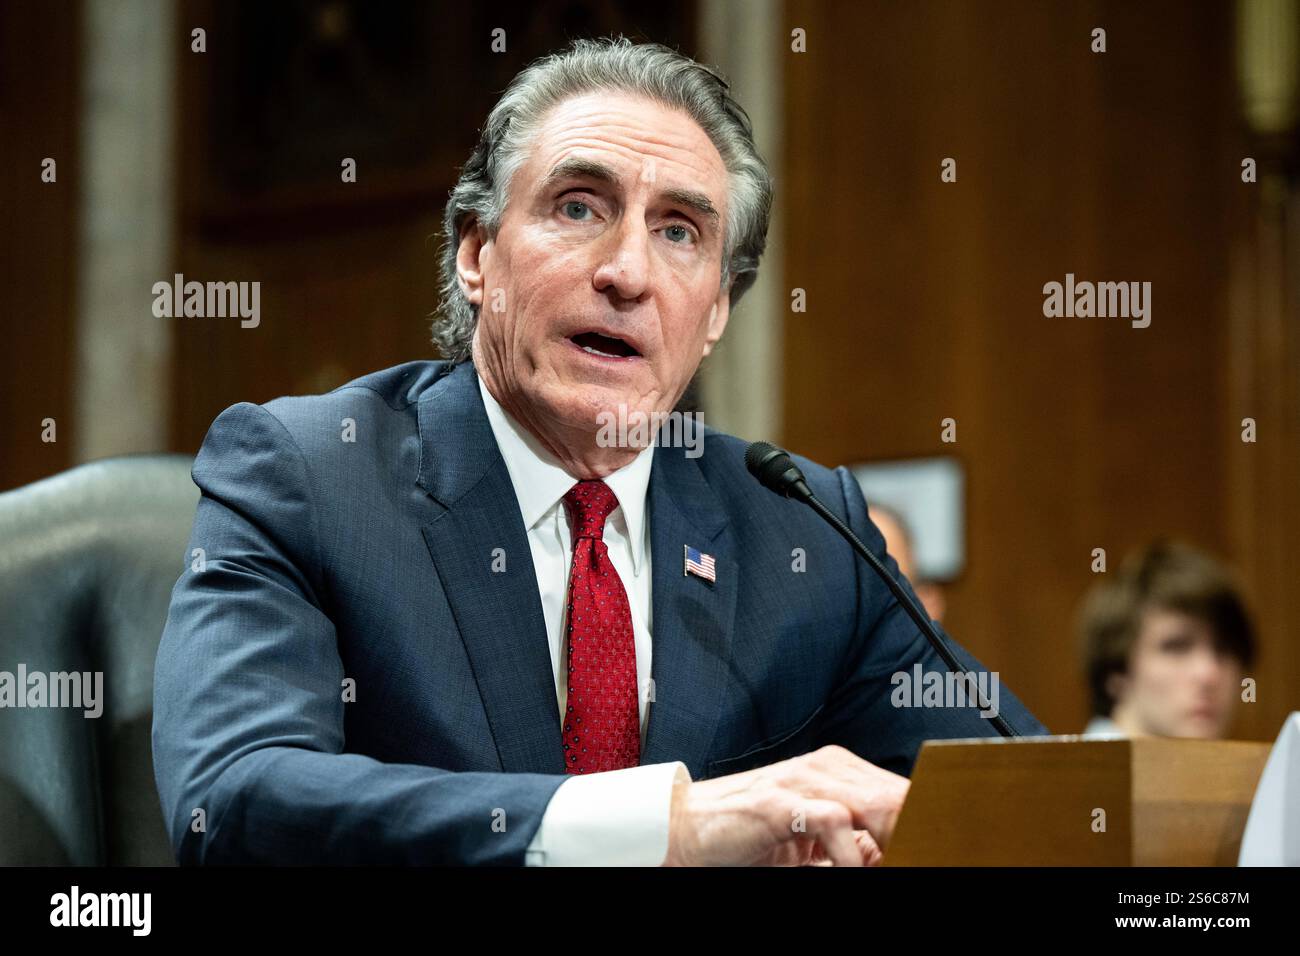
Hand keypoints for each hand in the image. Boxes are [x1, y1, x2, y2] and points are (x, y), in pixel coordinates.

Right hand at [662, 745, 908, 866]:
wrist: (687, 826)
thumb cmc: (749, 835)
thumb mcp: (813, 840)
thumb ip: (854, 844)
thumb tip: (898, 856)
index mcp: (839, 771)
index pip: (902, 793)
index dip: (925, 820)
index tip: (936, 846)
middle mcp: (827, 768)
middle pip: (898, 796)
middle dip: (916, 831)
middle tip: (924, 855)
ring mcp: (803, 781)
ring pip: (876, 804)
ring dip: (893, 842)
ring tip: (898, 862)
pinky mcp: (781, 802)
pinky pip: (835, 822)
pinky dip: (851, 854)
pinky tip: (849, 870)